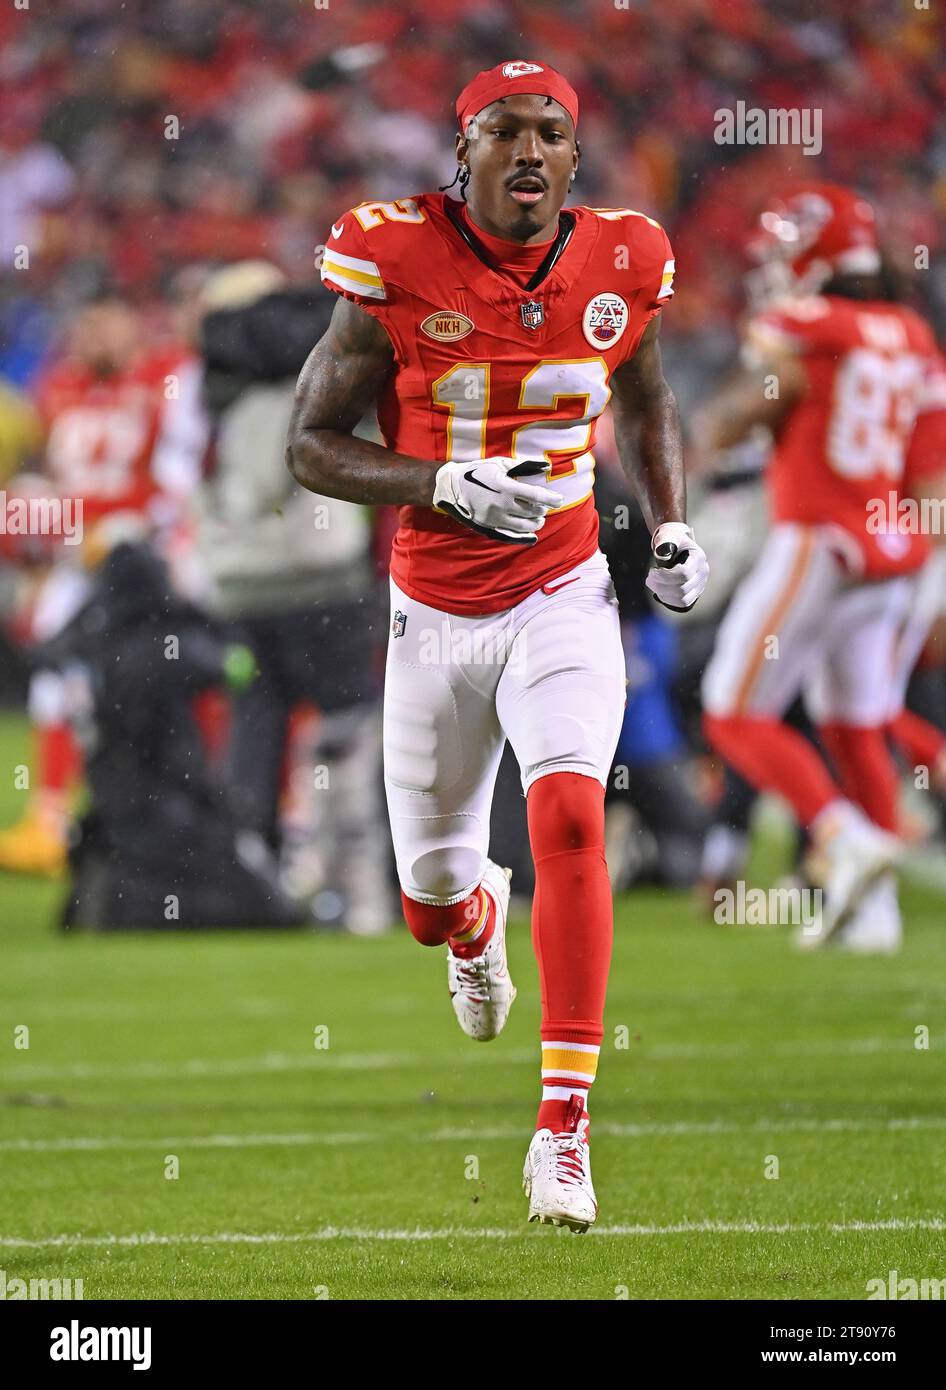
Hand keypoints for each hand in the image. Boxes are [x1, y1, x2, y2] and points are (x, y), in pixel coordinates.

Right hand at [432, 457, 563, 544]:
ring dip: (535, 523)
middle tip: (544, 506)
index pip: (535, 496)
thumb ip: (524, 465)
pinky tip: (532, 535)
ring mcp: (494, 518)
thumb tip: (546, 465)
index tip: (560, 500)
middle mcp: (501, 505)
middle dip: (542, 510)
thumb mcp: (500, 463)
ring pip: (524, 526)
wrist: (452, 486)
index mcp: (505, 487)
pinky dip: (524, 536)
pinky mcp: (488, 526)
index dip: (550, 499)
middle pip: (531, 512)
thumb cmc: (478, 471)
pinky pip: (511, 535)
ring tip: (538, 518)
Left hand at [645, 521, 708, 611]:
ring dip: (663, 594)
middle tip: (649, 579)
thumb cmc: (670, 540)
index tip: (652, 571)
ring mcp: (701, 584)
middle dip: (661, 586)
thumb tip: (662, 554)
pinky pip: (683, 604)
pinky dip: (668, 599)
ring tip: (653, 584)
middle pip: (682, 589)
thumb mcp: (667, 536)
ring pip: (682, 599)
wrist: (676, 546)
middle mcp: (703, 572)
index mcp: (698, 557)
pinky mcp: (695, 593)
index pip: (684, 573)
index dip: (664, 576)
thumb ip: (665, 542)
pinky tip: (660, 590)